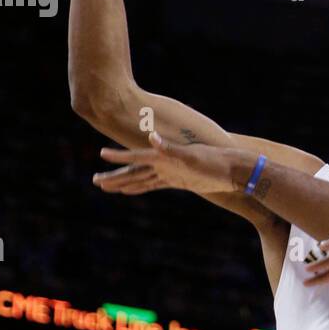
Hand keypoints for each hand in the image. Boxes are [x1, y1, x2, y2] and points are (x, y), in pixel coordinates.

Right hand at [92, 133, 244, 196]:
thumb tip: (152, 137)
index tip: (101, 153)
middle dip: (114, 176)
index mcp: (164, 156)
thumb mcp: (192, 157)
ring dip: (123, 183)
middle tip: (94, 181)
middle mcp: (163, 163)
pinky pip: (153, 185)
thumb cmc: (214, 162)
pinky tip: (129, 192)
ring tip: (105, 187)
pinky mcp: (177, 180)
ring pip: (140, 179)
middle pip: (133, 171)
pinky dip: (140, 188)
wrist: (234, 170)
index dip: (119, 157)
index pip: (136, 157)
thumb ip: (171, 149)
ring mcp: (169, 171)